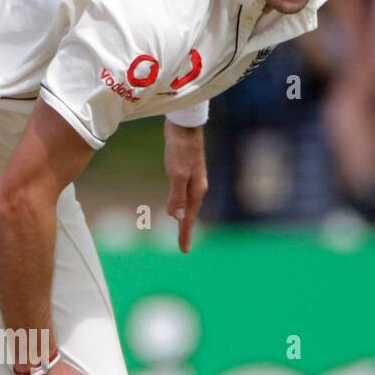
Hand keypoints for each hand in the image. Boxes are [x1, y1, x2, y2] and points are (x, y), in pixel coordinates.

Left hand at [163, 121, 207, 252]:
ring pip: (188, 204)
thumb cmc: (180, 147)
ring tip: (183, 229)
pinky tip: (179, 205)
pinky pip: (184, 194)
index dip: (185, 234)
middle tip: (184, 246)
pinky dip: (181, 204)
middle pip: (191, 213)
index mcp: (196, 189)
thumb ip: (177, 196)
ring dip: (185, 218)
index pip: (189, 218)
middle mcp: (197, 186)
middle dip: (187, 230)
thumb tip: (177, 218)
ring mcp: (193, 178)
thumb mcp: (176, 173)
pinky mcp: (186, 171)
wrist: (184, 124)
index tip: (184, 251)